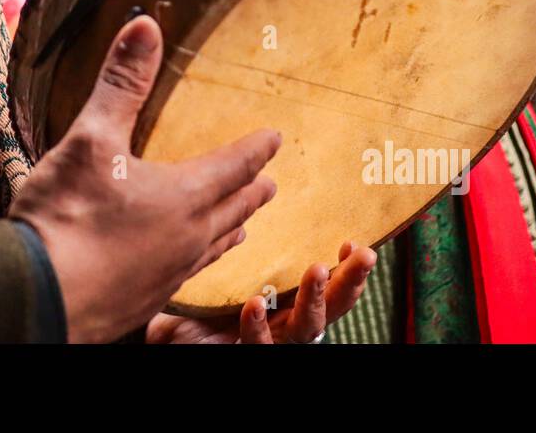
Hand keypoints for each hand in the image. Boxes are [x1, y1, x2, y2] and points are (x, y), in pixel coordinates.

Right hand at [11, 14, 281, 343]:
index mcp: (184, 196)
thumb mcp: (91, 138)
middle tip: (270, 184)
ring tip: (241, 229)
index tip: (276, 138)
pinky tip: (183, 266)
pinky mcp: (145, 300)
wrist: (35, 297)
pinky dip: (199, 262)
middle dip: (252, 192)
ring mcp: (169, 274)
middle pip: (233, 210)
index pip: (234, 165)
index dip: (257, 149)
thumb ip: (122, 83)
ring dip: (232, 231)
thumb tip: (145, 26)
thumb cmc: (64, 216)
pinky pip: (187, 276)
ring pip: (214, 248)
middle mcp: (187, 237)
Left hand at [145, 241, 377, 343]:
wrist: (170, 341)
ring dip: (315, 298)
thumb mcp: (218, 269)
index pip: (327, 284)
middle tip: (364, 254)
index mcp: (285, 301)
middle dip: (350, 279)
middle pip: (331, 304)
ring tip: (317, 269)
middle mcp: (285, 322)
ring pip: (306, 326)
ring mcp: (270, 340)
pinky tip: (254, 304)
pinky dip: (258, 325)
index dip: (346, 267)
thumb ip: (227, 236)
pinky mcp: (244, 352)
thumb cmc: (196, 307)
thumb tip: (235, 184)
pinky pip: (259, 344)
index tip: (353, 241)